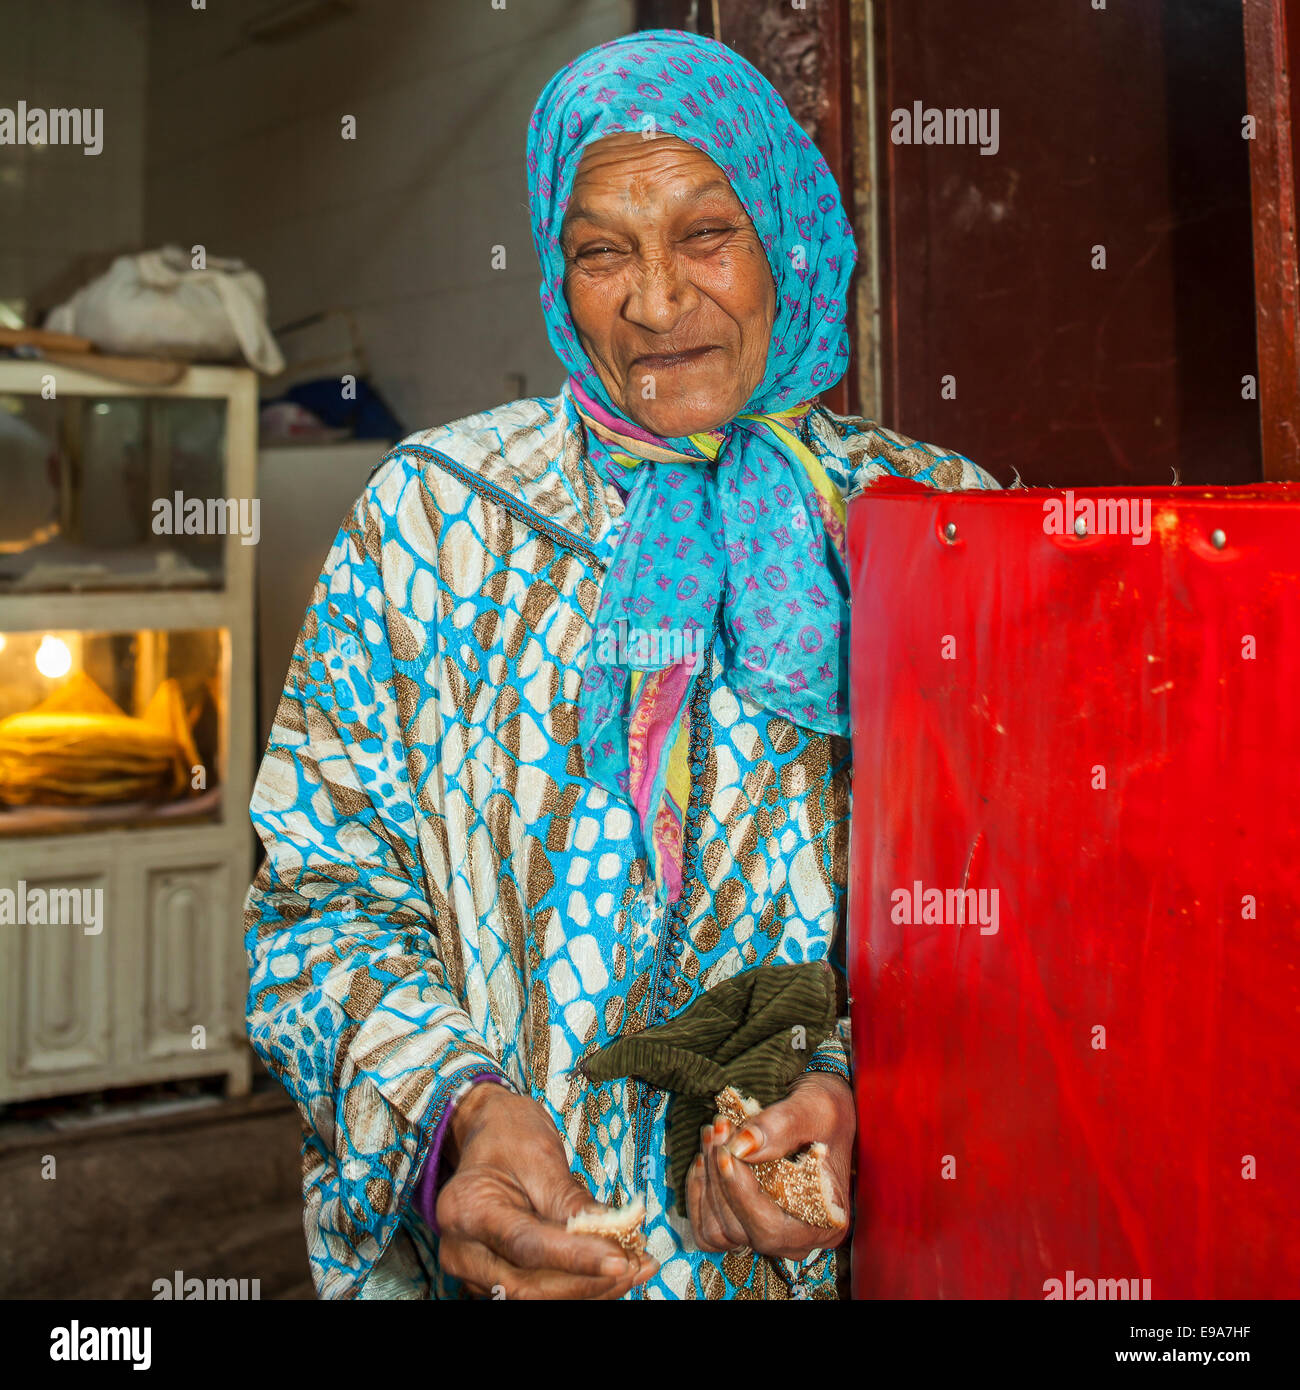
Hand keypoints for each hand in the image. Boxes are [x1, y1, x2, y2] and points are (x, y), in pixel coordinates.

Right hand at [436, 1083, 658, 1298]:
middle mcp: (460, 1249)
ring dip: (588, 1287)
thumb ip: (572, 1202)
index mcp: (465, 1209)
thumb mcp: (541, 1157)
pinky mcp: (493, 1278)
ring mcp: (473, 1269)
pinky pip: (537, 1288)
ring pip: (535, 1294)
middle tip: (635, 1265)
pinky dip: (577, 1283)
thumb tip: (616, 1232)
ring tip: (635, 1268)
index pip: (526, 1245)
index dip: (576, 1257)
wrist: (488, 1133)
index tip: (620, 1260)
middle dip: (586, 1281)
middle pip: (528, 1284)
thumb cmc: (511, 1136)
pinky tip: (614, 1270)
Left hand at [686, 1071, 853, 1260]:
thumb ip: (782, 1126)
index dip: (740, 1194)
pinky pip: (708, 1229)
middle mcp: (796, 1239)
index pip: (770, 1228)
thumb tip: (741, 1147)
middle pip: (740, 1229)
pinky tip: (703, 1160)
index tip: (726, 1151)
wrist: (817, 1111)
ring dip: (706, 1183)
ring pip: (718, 1231)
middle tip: (716, 1129)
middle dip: (720, 1179)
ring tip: (711, 1137)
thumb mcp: (816, 1107)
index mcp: (824, 1221)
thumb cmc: (826, 1111)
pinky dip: (699, 1196)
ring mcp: (767, 1235)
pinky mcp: (745, 1224)